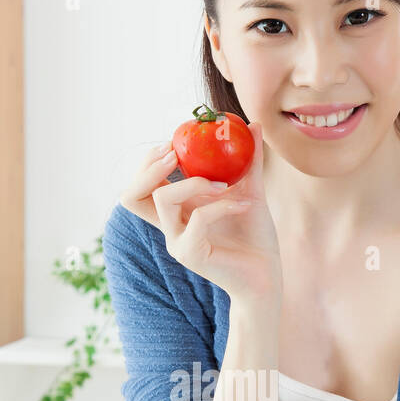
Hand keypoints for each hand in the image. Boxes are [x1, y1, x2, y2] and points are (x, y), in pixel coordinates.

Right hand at [149, 121, 281, 304]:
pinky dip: (223, 205)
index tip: (173, 143)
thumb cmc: (255, 238)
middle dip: (150, 167)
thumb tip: (252, 125)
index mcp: (176, 213)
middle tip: (176, 152)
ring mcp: (177, 242)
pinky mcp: (191, 254)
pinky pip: (198, 217)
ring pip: (163, 199)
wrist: (267, 275)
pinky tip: (245, 205)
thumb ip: (248, 161)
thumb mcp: (251, 191)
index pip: (140, 187)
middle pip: (132, 194)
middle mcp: (170, 227)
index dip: (147, 163)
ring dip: (194, 182)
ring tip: (226, 184)